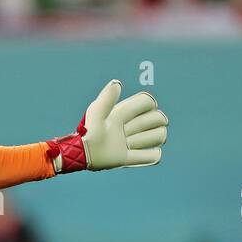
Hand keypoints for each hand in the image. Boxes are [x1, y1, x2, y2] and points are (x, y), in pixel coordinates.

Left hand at [46, 80, 167, 172]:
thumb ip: (107, 98)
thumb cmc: (88, 131)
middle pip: (158, 119)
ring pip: (160, 136)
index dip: (146, 105)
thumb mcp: (96, 112)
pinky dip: (150, 155)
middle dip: (145, 125)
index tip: (129, 114)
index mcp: (124, 112)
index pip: (148, 102)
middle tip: (126, 132)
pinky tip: (133, 153)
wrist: (81, 154)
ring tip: (128, 144)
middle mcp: (131, 126)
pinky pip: (153, 156)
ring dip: (145, 140)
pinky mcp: (128, 158)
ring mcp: (132, 142)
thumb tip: (117, 83)